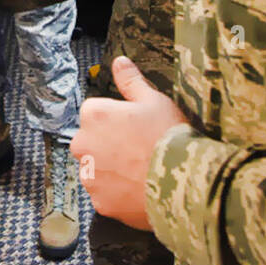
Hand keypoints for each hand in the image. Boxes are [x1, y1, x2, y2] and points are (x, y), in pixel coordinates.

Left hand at [71, 56, 185, 230]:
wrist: (183, 181)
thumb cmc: (168, 135)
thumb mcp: (153, 100)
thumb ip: (130, 81)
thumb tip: (119, 62)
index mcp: (93, 115)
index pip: (95, 113)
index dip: (117, 119)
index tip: (135, 127)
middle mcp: (83, 145)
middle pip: (92, 141)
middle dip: (110, 145)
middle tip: (139, 149)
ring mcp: (90, 176)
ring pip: (98, 169)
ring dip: (112, 170)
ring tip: (142, 170)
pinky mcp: (99, 203)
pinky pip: (106, 195)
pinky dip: (119, 193)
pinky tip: (140, 188)